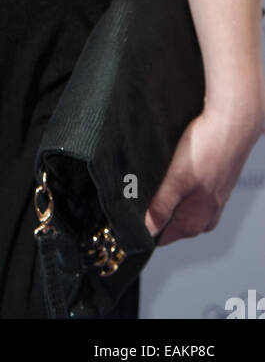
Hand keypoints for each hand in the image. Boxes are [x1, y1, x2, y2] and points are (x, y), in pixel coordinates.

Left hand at [145, 91, 264, 245]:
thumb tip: (147, 230)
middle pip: (171, 224)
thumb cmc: (207, 149)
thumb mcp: (177, 179)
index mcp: (196, 221)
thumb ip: (162, 206)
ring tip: (151, 180)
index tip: (127, 214)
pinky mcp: (214, 186)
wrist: (233, 123)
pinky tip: (171, 173)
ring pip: (181, 208)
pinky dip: (177, 188)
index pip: (163, 237)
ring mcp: (212, 202)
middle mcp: (206, 217)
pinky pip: (190, 195)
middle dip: (153, 212)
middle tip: (135, 192)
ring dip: (165, 198)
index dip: (144, 228)